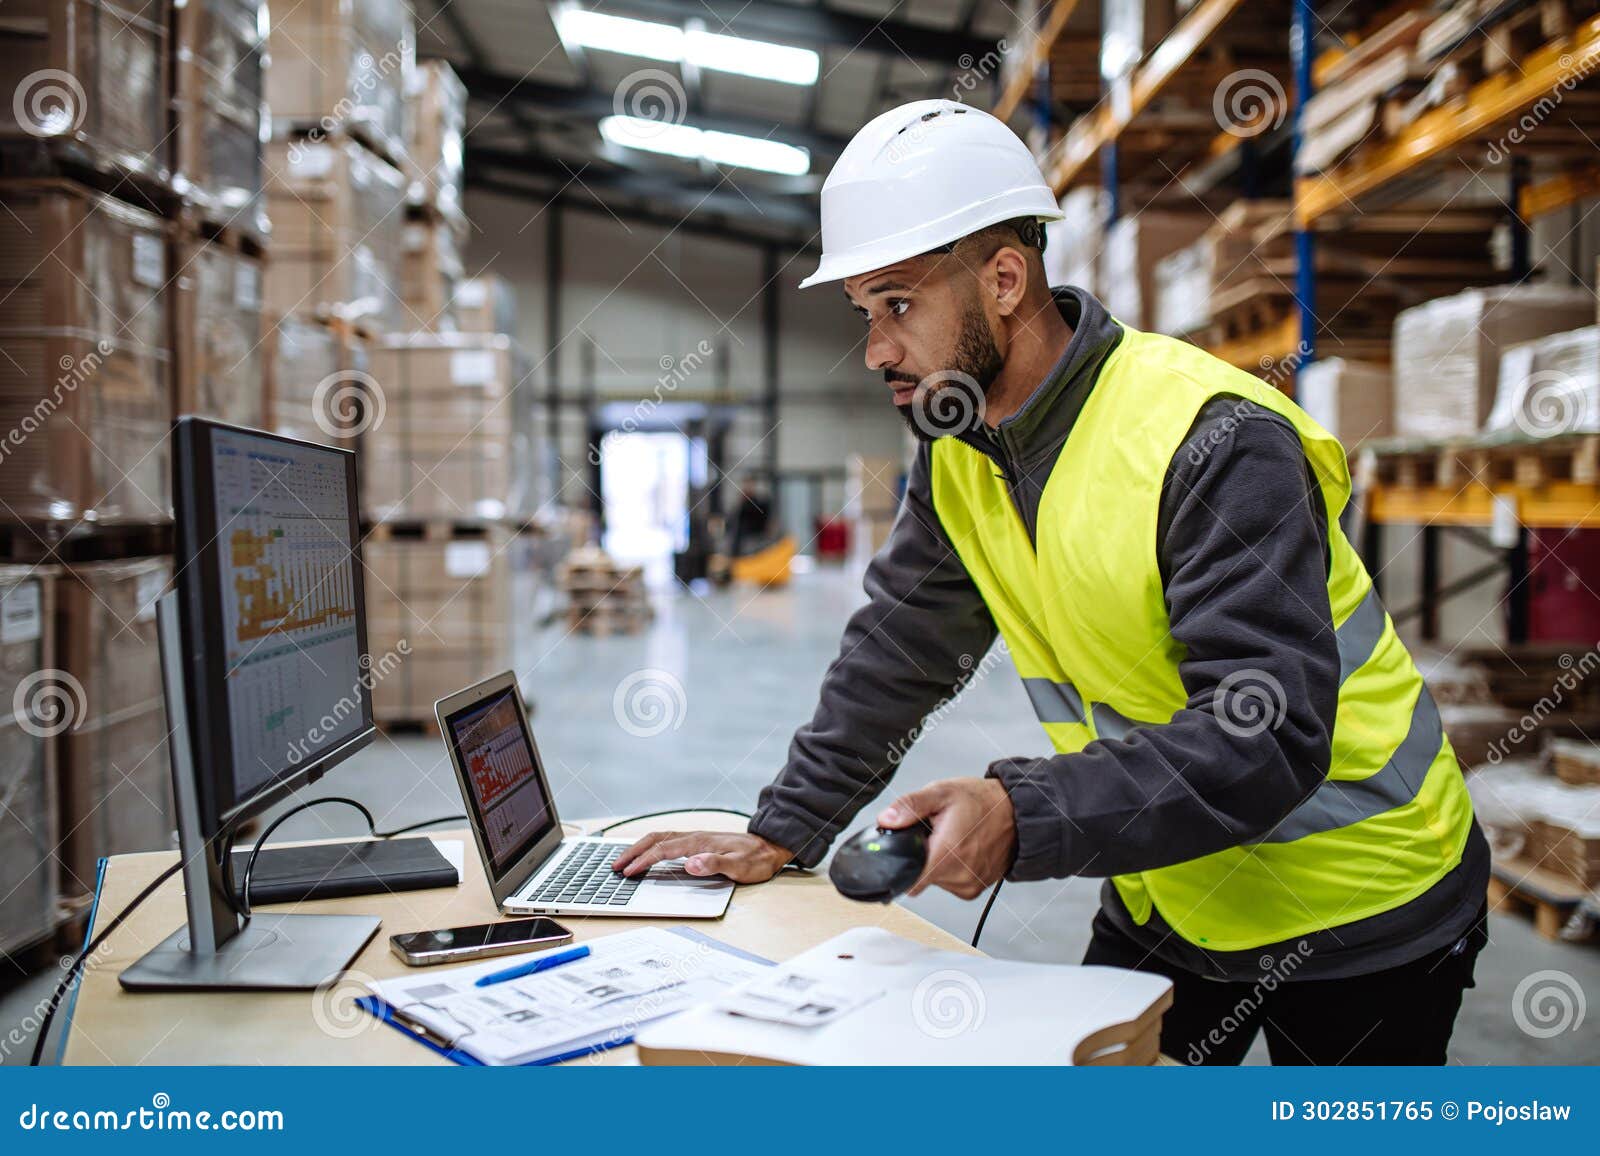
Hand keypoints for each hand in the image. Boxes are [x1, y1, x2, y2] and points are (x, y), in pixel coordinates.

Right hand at [612, 830, 792, 882]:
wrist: (770, 847)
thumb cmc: (755, 860)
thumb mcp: (739, 867)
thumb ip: (715, 864)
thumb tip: (689, 863)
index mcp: (699, 843)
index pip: (663, 850)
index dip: (643, 861)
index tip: (628, 872)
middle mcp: (694, 837)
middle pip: (655, 839)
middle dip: (633, 852)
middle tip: (615, 866)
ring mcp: (695, 838)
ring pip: (659, 837)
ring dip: (639, 847)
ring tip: (624, 861)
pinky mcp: (697, 842)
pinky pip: (667, 840)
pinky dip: (651, 845)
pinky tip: (647, 854)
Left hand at [878, 778, 1015, 898]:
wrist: (1018, 814)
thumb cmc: (983, 802)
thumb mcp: (942, 792)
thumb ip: (910, 806)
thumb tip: (886, 819)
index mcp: (947, 854)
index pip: (908, 880)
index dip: (898, 866)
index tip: (901, 853)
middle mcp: (958, 876)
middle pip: (919, 877)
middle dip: (921, 855)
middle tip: (933, 833)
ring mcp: (968, 885)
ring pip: (934, 880)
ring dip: (936, 861)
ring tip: (951, 838)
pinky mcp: (974, 889)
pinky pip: (949, 883)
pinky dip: (949, 868)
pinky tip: (961, 849)